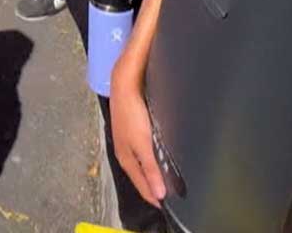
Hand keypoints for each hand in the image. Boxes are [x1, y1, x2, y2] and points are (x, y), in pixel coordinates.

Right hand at [109, 68, 168, 204]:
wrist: (124, 85)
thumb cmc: (132, 114)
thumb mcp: (143, 144)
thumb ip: (151, 169)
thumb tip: (159, 194)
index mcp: (126, 159)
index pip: (142, 185)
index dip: (154, 197)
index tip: (167, 206)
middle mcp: (125, 153)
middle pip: (140, 177)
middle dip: (152, 188)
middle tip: (168, 197)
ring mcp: (127, 142)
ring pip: (140, 166)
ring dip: (151, 175)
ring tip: (164, 182)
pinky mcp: (131, 132)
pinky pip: (142, 154)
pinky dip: (150, 162)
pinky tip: (156, 159)